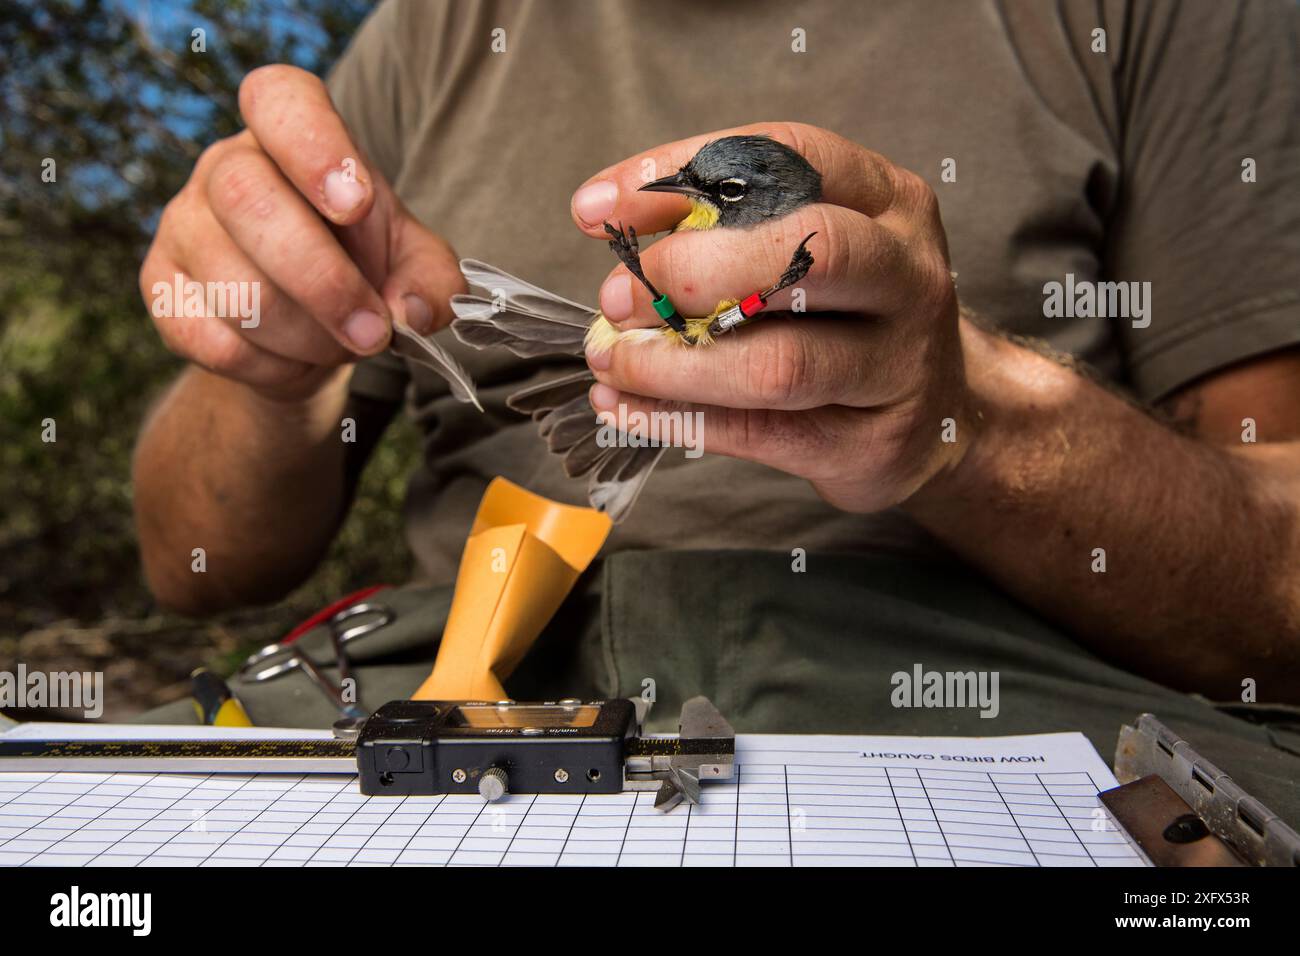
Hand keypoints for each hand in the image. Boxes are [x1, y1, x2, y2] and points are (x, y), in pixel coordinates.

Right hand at [139, 64, 463, 401]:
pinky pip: (216, 340)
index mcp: (289, 133)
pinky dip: (274, 366)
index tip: (357, 203)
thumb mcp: (412, 262)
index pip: (279, 100)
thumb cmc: (360, 267)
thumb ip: (431, 280)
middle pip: (246, 199)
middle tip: (374, 330)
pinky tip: (296, 357)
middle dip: (323, 281)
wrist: (307, 328)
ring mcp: (183, 226)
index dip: (314, 146)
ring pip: (235, 286)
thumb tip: (414, 310)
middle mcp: (223, 166)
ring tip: (342, 343)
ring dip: (308, 337)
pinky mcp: (162, 291)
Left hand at [570, 122, 971, 511]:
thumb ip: (724, 227)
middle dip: (691, 271)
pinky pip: (761, 433)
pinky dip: (682, 420)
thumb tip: (605, 218)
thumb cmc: (850, 318)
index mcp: (888, 201)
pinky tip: (627, 410)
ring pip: (779, 364)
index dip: (682, 174)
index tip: (596, 209)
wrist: (942, 420)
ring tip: (615, 363)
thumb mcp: (808, 250)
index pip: (785, 158)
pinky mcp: (869, 443)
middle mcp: (907, 274)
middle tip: (618, 297)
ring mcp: (898, 365)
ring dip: (675, 365)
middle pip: (809, 252)